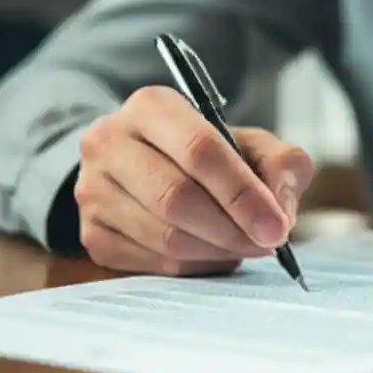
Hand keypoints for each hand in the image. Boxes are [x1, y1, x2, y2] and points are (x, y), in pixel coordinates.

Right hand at [73, 86, 313, 274]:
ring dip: (216, 251)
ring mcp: (92, 189)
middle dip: (232, 229)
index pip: (199, 150)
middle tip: (265, 244)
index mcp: (152, 106)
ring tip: (243, 247)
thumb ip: (281, 165)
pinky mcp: (91, 232)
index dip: (243, 194)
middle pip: (177, 197)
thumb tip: (280, 210)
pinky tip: (211, 254)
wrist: (147, 168)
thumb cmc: (207, 156)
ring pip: (164, 236)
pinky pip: (151, 262)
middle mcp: (109, 141)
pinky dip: (193, 266)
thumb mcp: (252, 144)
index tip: (276, 227)